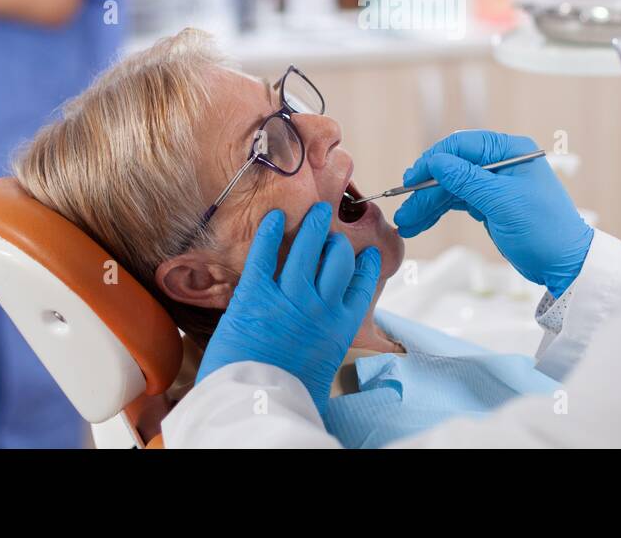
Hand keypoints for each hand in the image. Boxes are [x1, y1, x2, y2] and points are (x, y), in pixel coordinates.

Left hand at [196, 202, 381, 415]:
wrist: (255, 408)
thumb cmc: (289, 397)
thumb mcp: (325, 373)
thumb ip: (332, 348)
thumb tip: (341, 350)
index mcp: (341, 327)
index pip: (362, 284)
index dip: (365, 263)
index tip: (365, 253)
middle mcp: (320, 307)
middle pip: (338, 258)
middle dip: (337, 239)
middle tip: (332, 228)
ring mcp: (289, 298)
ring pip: (307, 247)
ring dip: (312, 223)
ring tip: (314, 211)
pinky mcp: (255, 295)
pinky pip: (265, 254)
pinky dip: (270, 231)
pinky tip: (274, 217)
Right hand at [393, 130, 592, 296]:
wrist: (565, 264)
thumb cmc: (544, 229)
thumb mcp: (502, 202)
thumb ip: (467, 179)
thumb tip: (436, 161)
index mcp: (510, 152)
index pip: (462, 146)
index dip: (433, 160)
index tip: (411, 179)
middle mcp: (501, 163)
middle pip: (453, 168)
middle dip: (426, 189)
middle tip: (404, 209)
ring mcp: (494, 185)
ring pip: (451, 188)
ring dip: (428, 204)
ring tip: (407, 223)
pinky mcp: (490, 205)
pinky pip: (458, 202)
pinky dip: (439, 212)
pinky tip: (420, 222)